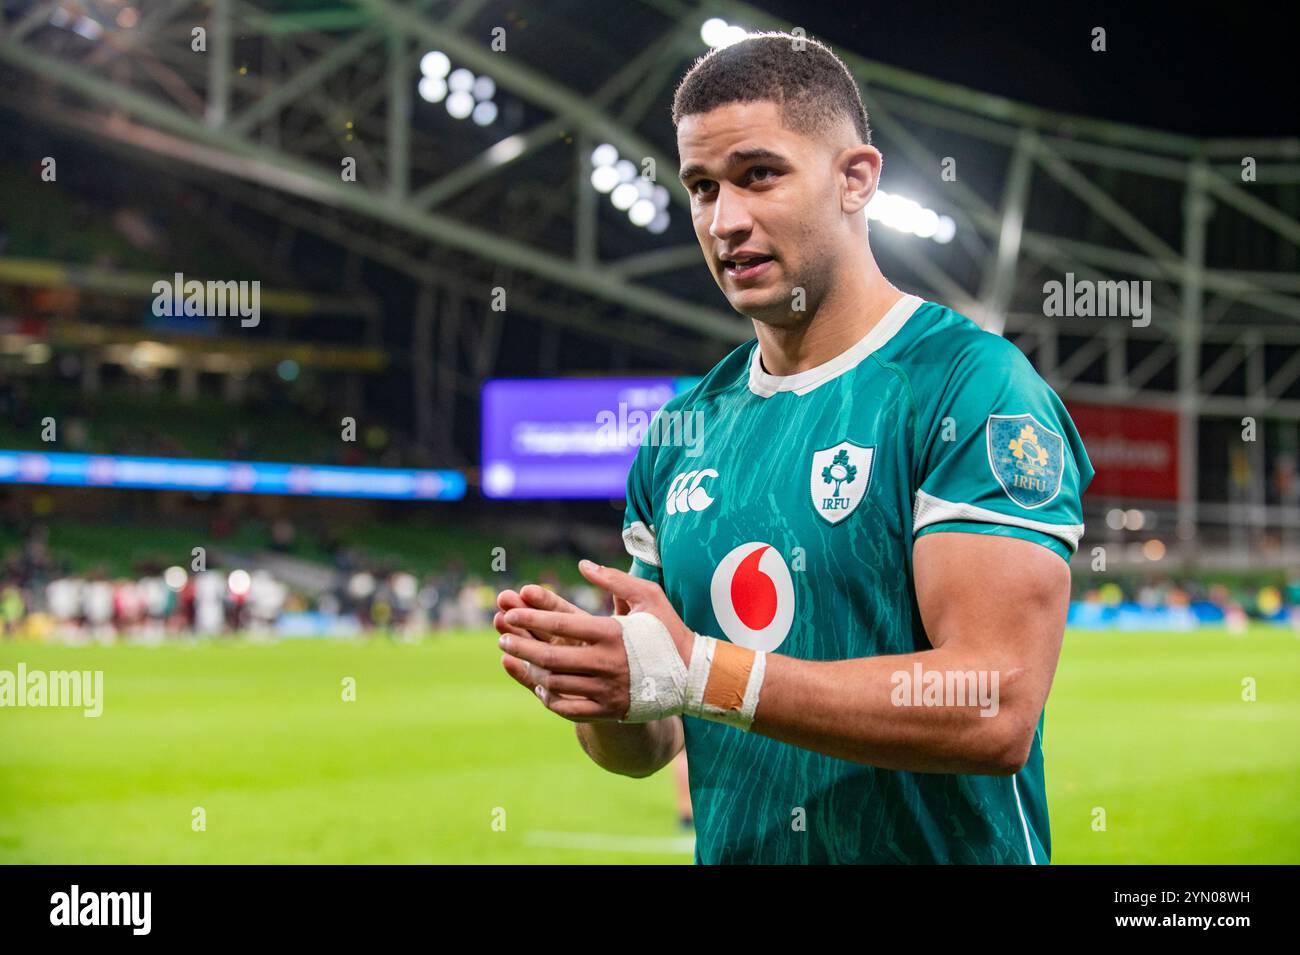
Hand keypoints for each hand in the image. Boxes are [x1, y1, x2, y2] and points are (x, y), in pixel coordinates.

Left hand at [498, 560, 692, 722]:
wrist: (694, 676)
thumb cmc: (669, 631)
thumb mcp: (649, 596)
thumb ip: (614, 579)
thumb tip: (583, 565)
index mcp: (613, 633)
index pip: (561, 625)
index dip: (530, 618)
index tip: (510, 612)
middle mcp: (607, 663)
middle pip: (551, 656)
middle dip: (521, 644)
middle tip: (502, 635)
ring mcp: (608, 690)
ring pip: (556, 683)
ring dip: (530, 669)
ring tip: (515, 657)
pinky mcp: (610, 710)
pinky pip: (570, 708)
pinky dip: (550, 698)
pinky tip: (541, 685)